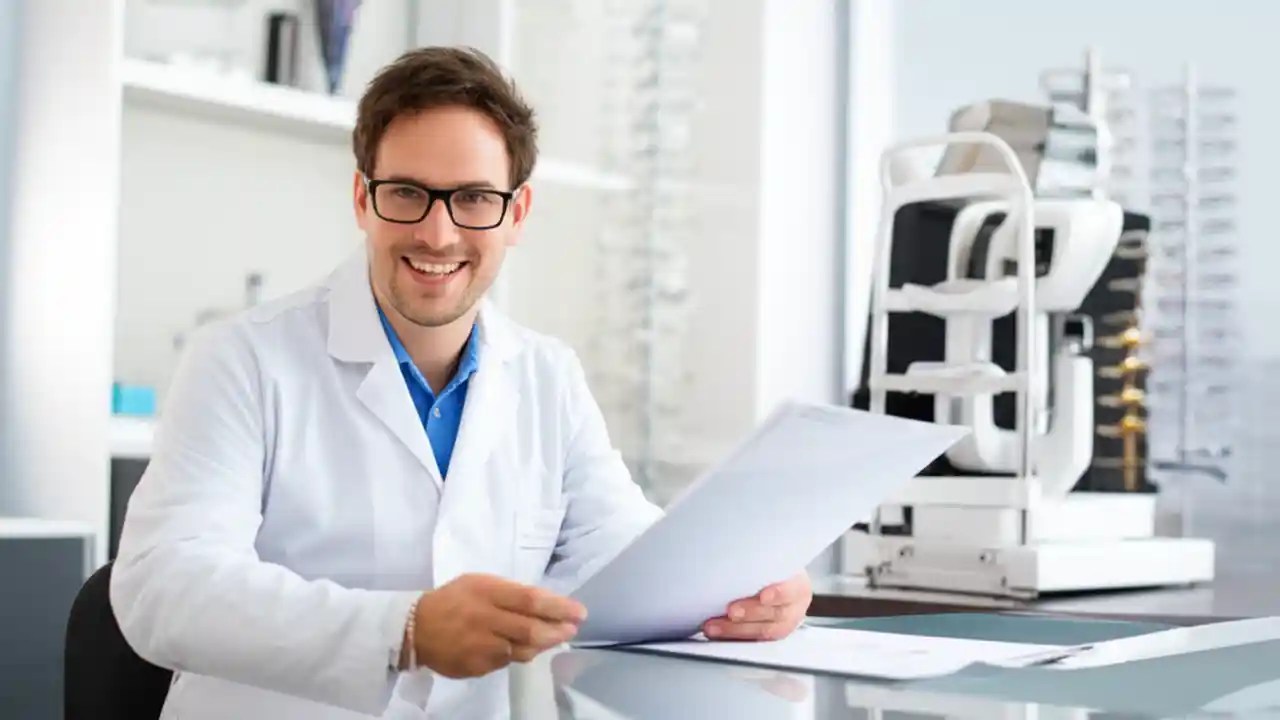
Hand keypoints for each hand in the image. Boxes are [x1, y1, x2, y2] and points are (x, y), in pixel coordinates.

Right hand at [408, 573, 586, 677]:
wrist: (415, 629)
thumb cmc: (453, 600)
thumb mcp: (479, 584)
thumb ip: (510, 593)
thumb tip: (545, 604)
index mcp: (486, 592)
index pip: (530, 600)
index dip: (559, 607)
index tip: (579, 612)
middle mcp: (485, 619)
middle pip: (531, 629)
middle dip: (558, 630)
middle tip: (573, 628)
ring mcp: (481, 647)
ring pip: (523, 650)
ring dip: (543, 645)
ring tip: (555, 637)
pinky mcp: (477, 667)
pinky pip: (507, 662)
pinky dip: (520, 654)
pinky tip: (525, 647)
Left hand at [701, 572, 810, 641]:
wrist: (779, 582)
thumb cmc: (771, 569)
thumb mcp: (771, 562)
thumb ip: (758, 564)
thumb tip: (732, 554)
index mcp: (799, 585)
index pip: (792, 589)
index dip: (779, 593)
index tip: (764, 596)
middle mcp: (795, 607)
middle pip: (776, 613)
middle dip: (751, 613)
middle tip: (731, 611)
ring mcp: (785, 624)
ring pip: (763, 631)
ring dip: (735, 629)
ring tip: (714, 626)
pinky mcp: (770, 635)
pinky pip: (753, 639)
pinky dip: (733, 636)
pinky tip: (717, 632)